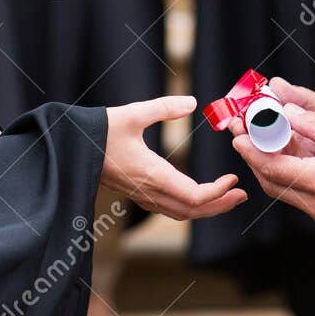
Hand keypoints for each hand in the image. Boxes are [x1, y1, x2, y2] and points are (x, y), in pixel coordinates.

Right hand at [102, 96, 247, 220]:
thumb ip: (165, 108)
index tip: (234, 178)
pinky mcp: (137, 194)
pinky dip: (190, 207)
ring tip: (227, 196)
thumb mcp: (133, 113)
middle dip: (221, 204)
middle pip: (193, 210)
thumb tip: (193, 103)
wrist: (71, 148)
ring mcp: (142, 196)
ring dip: (207, 208)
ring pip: (181, 213)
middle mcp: (150, 191)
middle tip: (243, 193)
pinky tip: (197, 195)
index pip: (195, 196)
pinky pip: (169, 209)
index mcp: (153, 175)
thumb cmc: (100, 131)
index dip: (219, 191)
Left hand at [232, 105, 314, 237]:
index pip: (271, 166)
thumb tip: (283, 106)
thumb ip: (313, 119)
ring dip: (279, 169)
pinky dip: (300, 183)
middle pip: (274, 183)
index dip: (250, 148)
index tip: (237, 133)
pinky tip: (306, 163)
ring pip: (290, 194)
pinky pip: (309, 205)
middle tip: (247, 134)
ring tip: (276, 142)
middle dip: (258, 158)